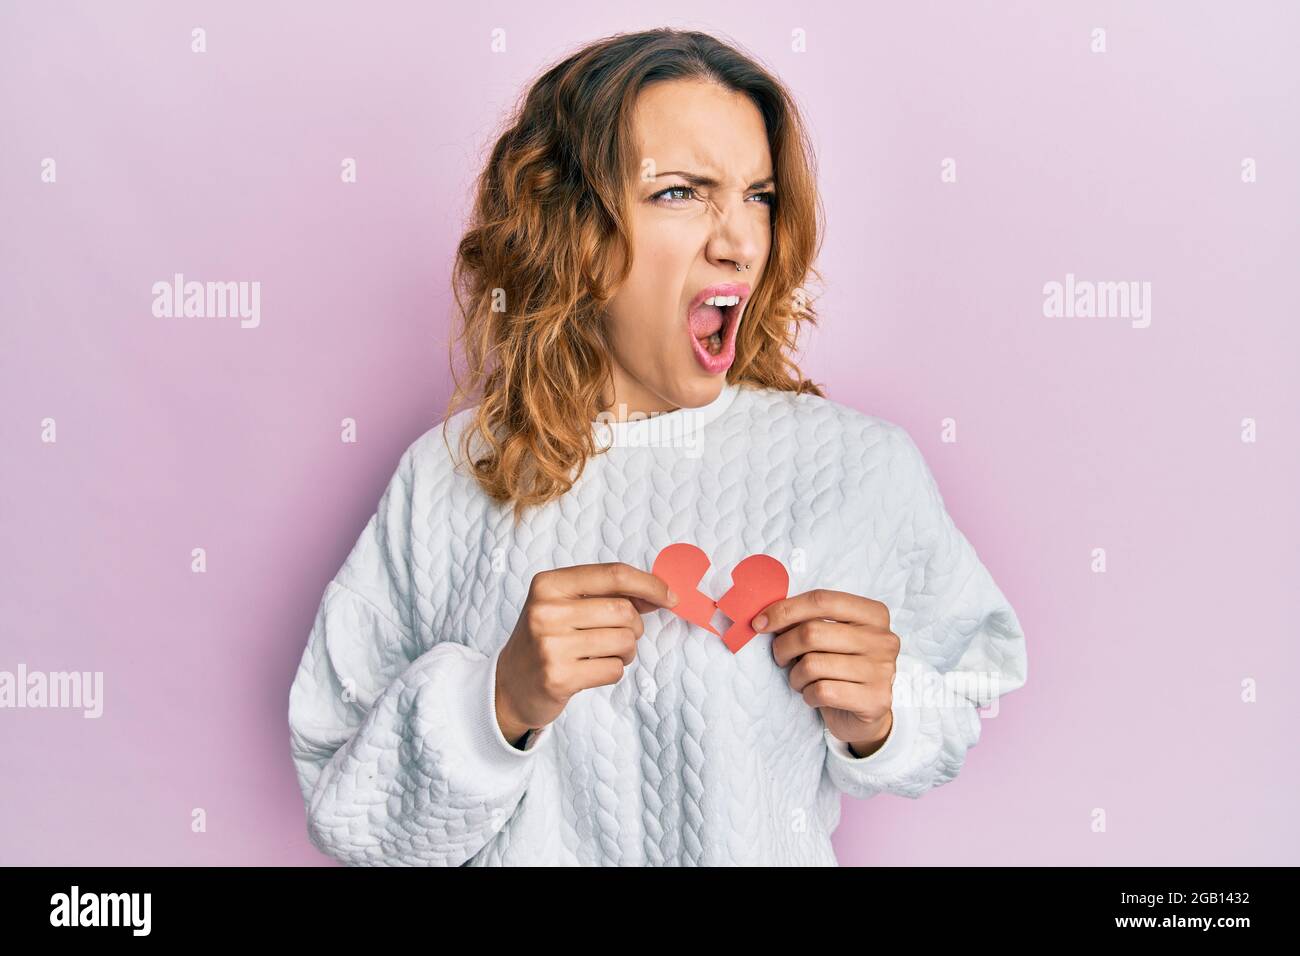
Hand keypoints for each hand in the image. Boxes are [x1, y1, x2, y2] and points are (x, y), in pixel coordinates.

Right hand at [495, 562, 678, 745]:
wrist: (509, 685)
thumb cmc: (547, 639)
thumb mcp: (567, 605)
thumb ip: (609, 595)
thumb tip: (659, 594)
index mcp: (549, 584)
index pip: (614, 575)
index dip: (649, 585)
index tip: (670, 597)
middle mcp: (546, 610)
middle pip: (624, 611)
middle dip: (635, 626)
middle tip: (619, 635)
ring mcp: (550, 645)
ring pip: (624, 641)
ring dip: (625, 651)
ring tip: (602, 654)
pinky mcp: (558, 677)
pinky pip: (614, 669)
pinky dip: (613, 670)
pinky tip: (590, 671)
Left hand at [754, 589, 899, 755]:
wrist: (867, 714)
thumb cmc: (841, 669)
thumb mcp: (830, 637)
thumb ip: (808, 621)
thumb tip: (766, 617)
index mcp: (873, 614)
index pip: (821, 600)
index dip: (785, 610)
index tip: (760, 623)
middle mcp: (882, 639)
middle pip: (812, 632)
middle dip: (784, 646)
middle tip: (780, 657)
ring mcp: (882, 670)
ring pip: (813, 664)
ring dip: (796, 675)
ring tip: (801, 680)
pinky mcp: (875, 700)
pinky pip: (822, 691)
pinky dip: (808, 695)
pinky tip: (814, 695)